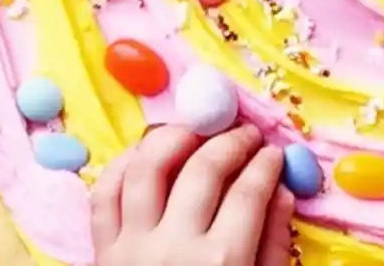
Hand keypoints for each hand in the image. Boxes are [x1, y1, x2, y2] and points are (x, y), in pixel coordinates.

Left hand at [91, 124, 293, 265]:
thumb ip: (274, 246)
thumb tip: (283, 194)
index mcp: (222, 263)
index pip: (250, 191)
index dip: (267, 163)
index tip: (276, 153)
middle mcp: (174, 247)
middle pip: (204, 169)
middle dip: (232, 141)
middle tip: (248, 135)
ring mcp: (131, 246)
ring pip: (147, 168)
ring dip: (176, 137)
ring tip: (198, 131)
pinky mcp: (100, 252)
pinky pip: (104, 194)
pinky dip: (123, 165)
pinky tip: (146, 154)